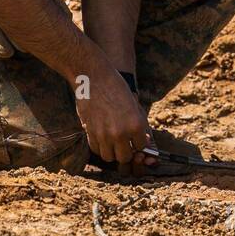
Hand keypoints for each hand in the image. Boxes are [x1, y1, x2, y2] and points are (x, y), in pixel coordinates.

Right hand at [74, 61, 156, 175]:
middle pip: (125, 157)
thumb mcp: (134, 105)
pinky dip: (100, 147)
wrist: (94, 77)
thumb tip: (144, 141)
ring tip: (113, 142)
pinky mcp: (90, 132)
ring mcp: (104, 135)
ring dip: (112, 152)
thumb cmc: (116, 87)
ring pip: (110, 157)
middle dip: (126, 152)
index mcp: (136, 125)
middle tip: (124, 144)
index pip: (141, 147)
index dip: (138, 142)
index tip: (135, 138)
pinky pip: (96, 149)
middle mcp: (120, 133)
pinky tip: (102, 138)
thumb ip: (139, 124)